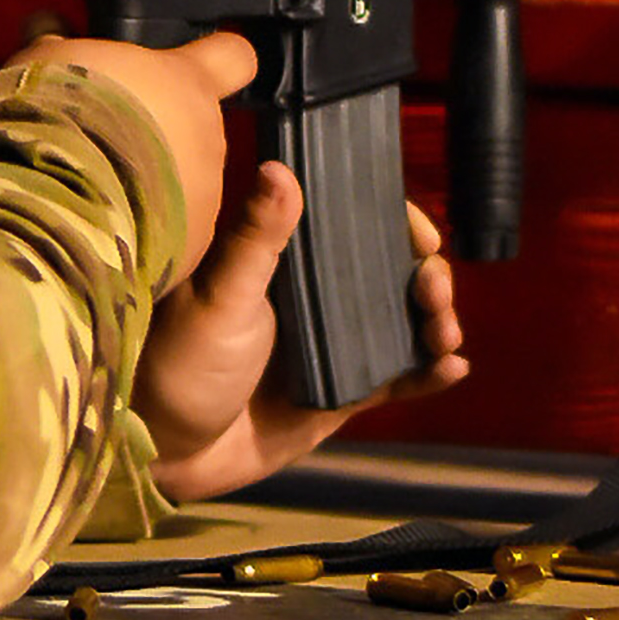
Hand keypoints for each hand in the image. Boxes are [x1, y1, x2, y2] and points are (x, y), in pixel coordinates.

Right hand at [6, 31, 254, 272]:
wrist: (55, 205)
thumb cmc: (58, 122)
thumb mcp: (51, 59)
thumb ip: (65, 46)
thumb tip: (51, 28)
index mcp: (187, 83)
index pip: (233, 56)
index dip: (217, 57)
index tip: (199, 60)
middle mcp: (207, 138)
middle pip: (192, 125)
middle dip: (154, 127)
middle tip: (100, 131)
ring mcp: (202, 197)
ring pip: (181, 181)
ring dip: (143, 179)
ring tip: (89, 184)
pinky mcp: (185, 249)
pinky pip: (166, 231)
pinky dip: (136, 228)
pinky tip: (93, 222)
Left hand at [136, 172, 466, 505]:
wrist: (165, 453)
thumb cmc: (177, 365)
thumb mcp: (221, 296)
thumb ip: (256, 238)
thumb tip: (278, 166)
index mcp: (280, 262)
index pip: (348, 225)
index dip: (391, 222)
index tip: (418, 231)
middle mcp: (309, 298)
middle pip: (388, 273)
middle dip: (424, 273)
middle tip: (432, 282)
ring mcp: (328, 347)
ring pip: (401, 322)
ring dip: (435, 318)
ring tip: (444, 326)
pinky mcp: (340, 395)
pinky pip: (397, 378)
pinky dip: (430, 371)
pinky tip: (453, 367)